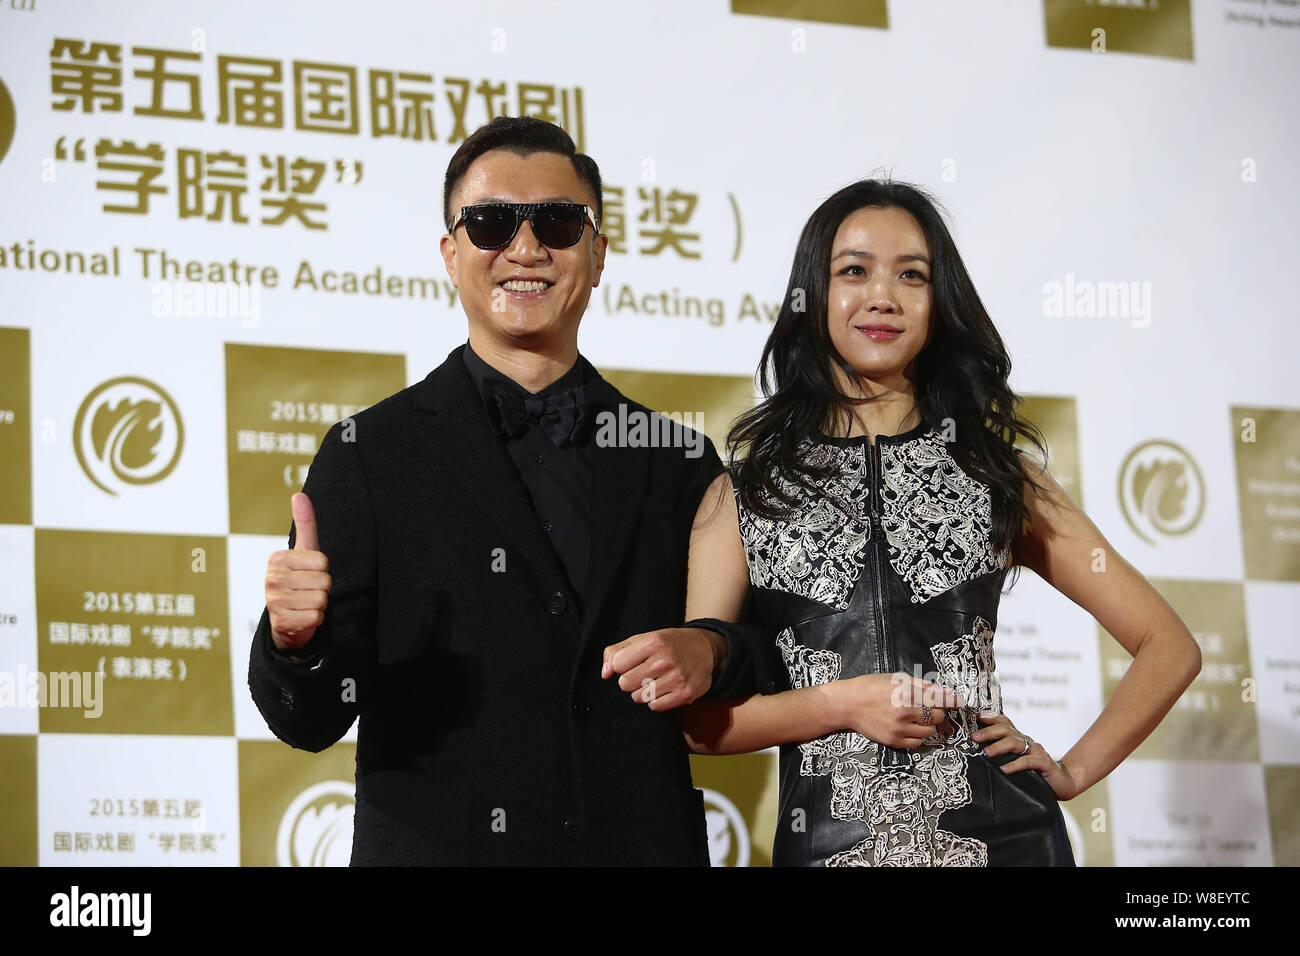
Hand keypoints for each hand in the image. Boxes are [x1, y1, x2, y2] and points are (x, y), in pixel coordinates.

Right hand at [265, 492, 330, 650]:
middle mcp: (272, 579)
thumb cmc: (299, 580)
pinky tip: (304, 616)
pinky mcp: (281, 623)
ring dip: (319, 604)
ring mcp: (274, 602)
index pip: (323, 562)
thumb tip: (299, 495)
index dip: (323, 570)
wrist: (287, 619)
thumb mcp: (304, 551)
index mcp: (277, 559)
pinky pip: (315, 617)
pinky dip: (315, 619)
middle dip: (322, 588)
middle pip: (323, 581)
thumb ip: (305, 523)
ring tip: (306, 603)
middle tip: (309, 590)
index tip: (309, 574)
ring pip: (320, 599)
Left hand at [601, 627, 725, 710]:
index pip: (617, 664)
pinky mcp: (684, 694)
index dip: (622, 665)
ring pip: (639, 697)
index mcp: (652, 642)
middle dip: (630, 680)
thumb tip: (605, 674)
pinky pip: (655, 706)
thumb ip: (616, 652)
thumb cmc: (669, 643)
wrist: (706, 649)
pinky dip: (656, 700)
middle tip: (644, 673)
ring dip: (643, 691)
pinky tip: (665, 688)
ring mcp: (676, 678)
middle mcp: (664, 660)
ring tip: (655, 680)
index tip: (633, 662)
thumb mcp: (643, 638)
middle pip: (625, 684)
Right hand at [833, 673, 964, 748]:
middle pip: (938, 717)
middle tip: (928, 708)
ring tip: (916, 718)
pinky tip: (910, 727)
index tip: (961, 702)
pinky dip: (918, 736)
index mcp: (906, 692)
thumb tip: (947, 691)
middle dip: (937, 712)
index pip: (938, 698)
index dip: (952, 701)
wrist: (848, 704)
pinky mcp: (893, 741)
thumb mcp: (896, 679)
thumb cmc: (871, 687)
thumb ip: (923, 686)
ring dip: (928, 725)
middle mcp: (904, 711)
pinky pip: (917, 742)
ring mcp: (899, 728)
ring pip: (930, 732)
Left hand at [973, 712, 1081, 799]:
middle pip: (1006, 730)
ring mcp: (1036, 751)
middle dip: (989, 732)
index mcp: (1019, 738)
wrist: (1062, 781)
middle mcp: (1027, 741)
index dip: (991, 717)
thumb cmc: (1035, 771)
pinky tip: (1004, 769)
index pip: (1004, 722)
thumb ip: (1002, 754)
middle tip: (974, 737)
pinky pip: (1028, 761)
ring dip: (999, 746)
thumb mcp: (1017, 759)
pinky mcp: (1044, 763)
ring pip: (1015, 743)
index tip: (977, 717)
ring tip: (987, 753)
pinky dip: (1015, 764)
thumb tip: (977, 752)